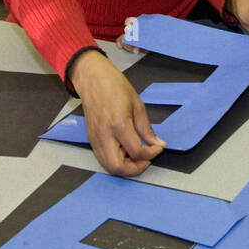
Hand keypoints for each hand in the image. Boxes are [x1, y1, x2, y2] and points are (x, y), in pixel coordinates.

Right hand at [70, 50, 164, 175]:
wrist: (92, 79)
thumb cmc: (114, 86)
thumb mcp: (137, 105)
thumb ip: (146, 129)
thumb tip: (157, 144)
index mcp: (118, 124)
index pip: (137, 152)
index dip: (151, 154)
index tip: (157, 148)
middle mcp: (104, 135)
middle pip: (118, 167)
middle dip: (135, 169)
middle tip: (146, 160)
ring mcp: (95, 139)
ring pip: (108, 166)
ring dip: (125, 167)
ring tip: (137, 156)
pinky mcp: (91, 139)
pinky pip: (103, 158)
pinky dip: (116, 161)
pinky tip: (125, 151)